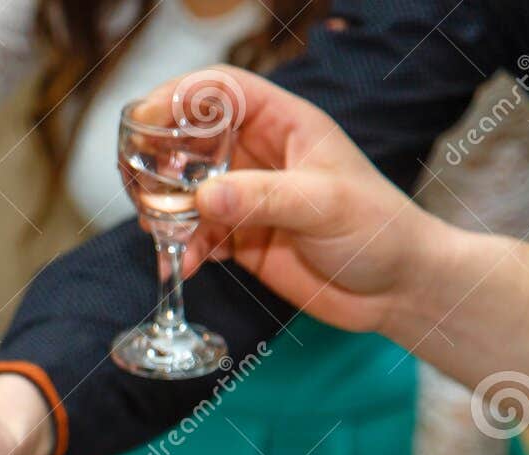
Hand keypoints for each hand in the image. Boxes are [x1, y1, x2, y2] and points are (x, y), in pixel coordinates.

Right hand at [153, 67, 444, 335]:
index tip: (146, 119)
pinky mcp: (240, 237)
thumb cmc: (377, 230)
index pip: (222, 91)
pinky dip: (181, 248)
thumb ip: (263, 198)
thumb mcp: (323, 205)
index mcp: (284, 125)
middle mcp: (258, 156)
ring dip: (164, 207)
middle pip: (191, 139)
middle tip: (135, 179)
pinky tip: (184, 265)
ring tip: (155, 226)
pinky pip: (195, 235)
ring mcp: (246, 198)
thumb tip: (203, 197)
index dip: (181, 96)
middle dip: (159, 157)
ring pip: (186, 190)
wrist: (393, 290)